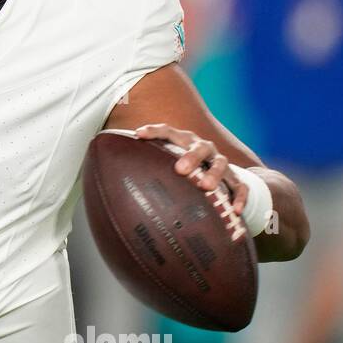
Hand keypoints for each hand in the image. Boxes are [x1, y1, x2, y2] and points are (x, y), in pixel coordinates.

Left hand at [133, 123, 248, 213]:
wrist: (216, 175)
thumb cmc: (180, 171)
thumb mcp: (162, 165)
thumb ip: (140, 169)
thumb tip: (102, 181)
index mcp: (182, 141)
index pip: (168, 131)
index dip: (153, 131)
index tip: (138, 135)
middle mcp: (202, 149)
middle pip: (198, 146)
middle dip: (190, 156)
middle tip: (180, 170)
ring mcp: (220, 163)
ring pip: (220, 164)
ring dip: (214, 174)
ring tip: (206, 187)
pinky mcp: (235, 180)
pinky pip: (240, 187)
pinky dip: (239, 198)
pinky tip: (235, 211)